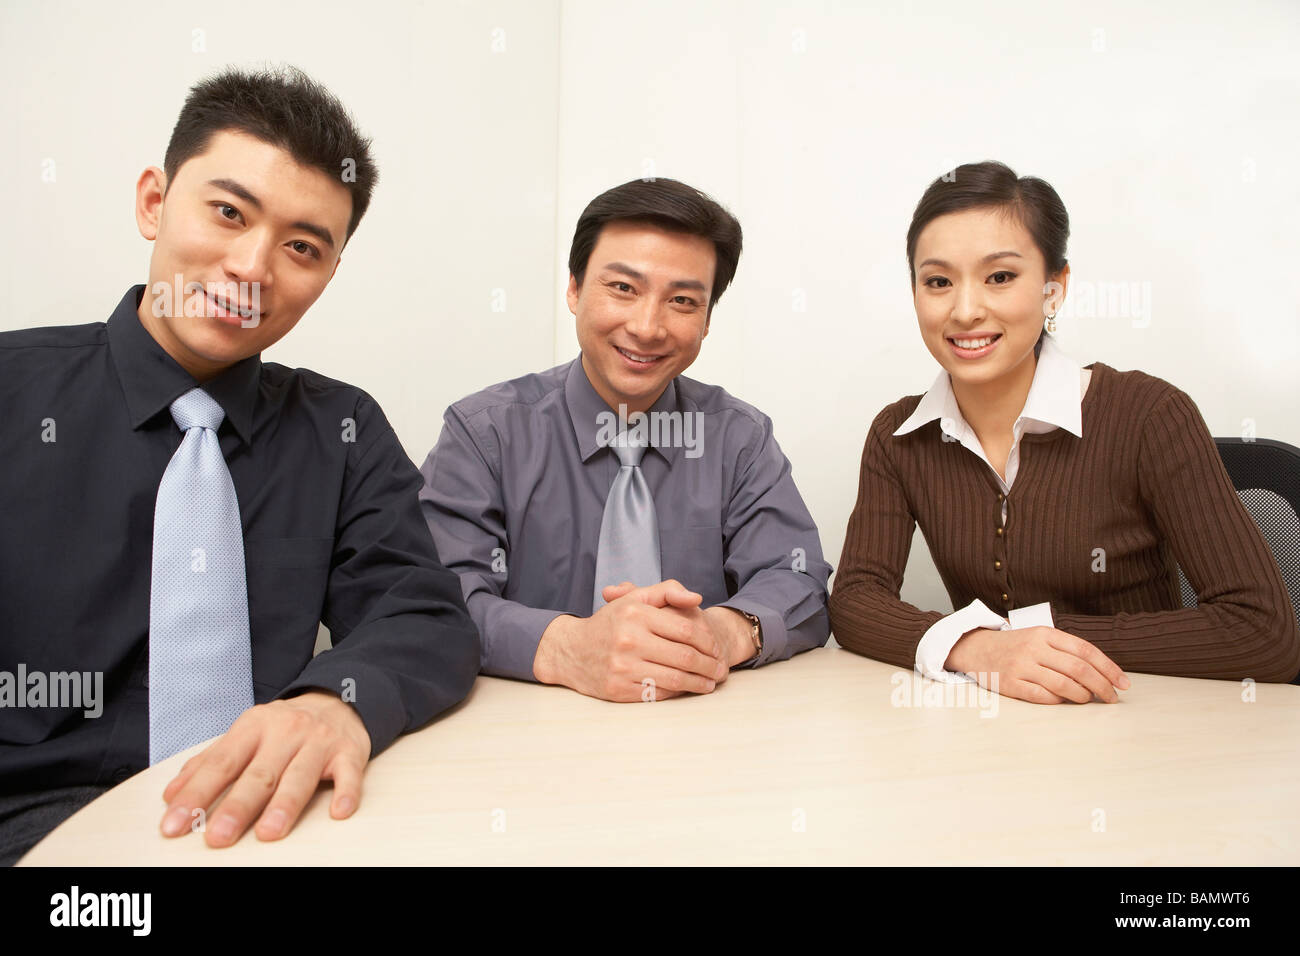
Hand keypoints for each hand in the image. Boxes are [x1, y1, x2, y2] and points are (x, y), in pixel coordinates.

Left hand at [159, 690, 371, 847]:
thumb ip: (209, 762)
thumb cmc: (285, 726)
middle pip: (259, 774)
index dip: (196, 794)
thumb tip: (172, 794)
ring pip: (300, 776)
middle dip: (236, 807)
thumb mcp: (245, 735)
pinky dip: (346, 793)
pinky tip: (338, 812)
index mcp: (253, 726)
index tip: (174, 825)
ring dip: (284, 805)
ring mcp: (319, 741)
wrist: (338, 700)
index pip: (220, 764)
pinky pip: (349, 774)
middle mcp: (286, 731)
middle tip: (217, 837)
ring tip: (268, 832)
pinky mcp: (349, 752)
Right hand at [602, 581, 754, 683]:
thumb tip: (697, 598)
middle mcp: (628, 640)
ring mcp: (622, 667)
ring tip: (709, 683)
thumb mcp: (634, 598)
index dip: (708, 642)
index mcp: (635, 613)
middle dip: (709, 666)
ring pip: (675, 678)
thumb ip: (667, 591)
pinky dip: (677, 692)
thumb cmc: (610, 622)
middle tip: (720, 670)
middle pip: (685, 657)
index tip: (716, 649)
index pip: (686, 630)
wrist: (571, 650)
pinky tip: (686, 688)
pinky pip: (658, 693)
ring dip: (699, 683)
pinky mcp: (618, 689)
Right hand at [946, 625, 1130, 703]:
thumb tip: (1101, 673)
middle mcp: (1034, 648)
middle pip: (1078, 669)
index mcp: (1045, 633)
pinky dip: (1059, 702)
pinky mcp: (1011, 684)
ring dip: (1082, 696)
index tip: (1123, 683)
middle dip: (1102, 686)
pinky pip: (1043, 697)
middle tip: (1111, 697)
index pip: (1085, 650)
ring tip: (1088, 699)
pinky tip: (1065, 701)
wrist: (976, 649)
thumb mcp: (1039, 637)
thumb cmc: (1015, 646)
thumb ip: (1066, 650)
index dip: (1108, 668)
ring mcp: (1021, 666)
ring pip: (1063, 685)